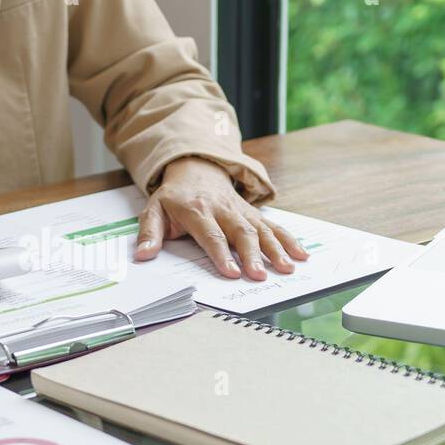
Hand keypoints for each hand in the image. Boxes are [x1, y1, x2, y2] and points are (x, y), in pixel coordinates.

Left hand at [134, 157, 308, 279]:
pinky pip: (273, 225)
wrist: (196, 169)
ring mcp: (241, 210)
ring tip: (288, 268)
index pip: (210, 234)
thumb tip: (143, 255)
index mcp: (196, 210)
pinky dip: (289, 239)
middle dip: (252, 255)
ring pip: (261, 229)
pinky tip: (301, 255)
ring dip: (276, 249)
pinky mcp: (253, 213)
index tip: (231, 273)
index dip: (221, 254)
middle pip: (240, 232)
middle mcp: (222, 209)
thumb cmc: (174, 197)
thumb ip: (149, 234)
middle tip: (260, 276)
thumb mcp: (153, 211)